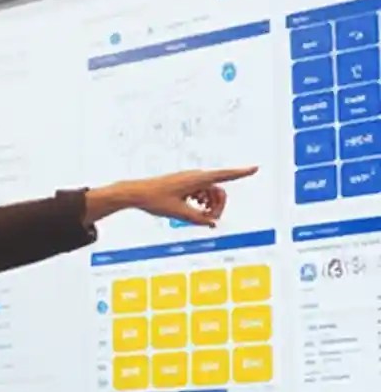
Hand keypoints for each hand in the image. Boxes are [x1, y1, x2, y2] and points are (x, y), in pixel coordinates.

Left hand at [84, 167, 258, 226]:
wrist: (136, 193)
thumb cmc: (156, 200)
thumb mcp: (179, 213)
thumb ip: (198, 219)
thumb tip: (212, 223)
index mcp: (196, 179)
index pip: (223, 175)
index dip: (240, 173)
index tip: (255, 168)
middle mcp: (195, 177)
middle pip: (219, 191)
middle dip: (218, 206)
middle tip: (209, 221)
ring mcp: (190, 180)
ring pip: (210, 192)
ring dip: (210, 206)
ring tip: (201, 217)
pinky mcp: (185, 184)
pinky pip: (202, 192)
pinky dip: (203, 202)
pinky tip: (196, 210)